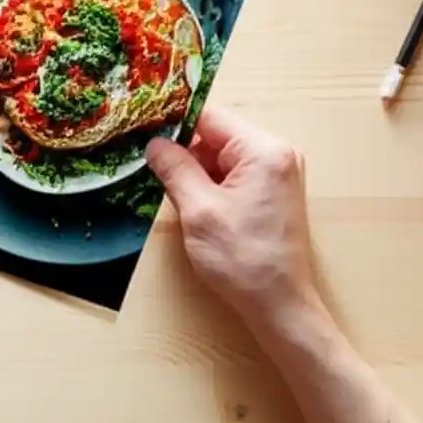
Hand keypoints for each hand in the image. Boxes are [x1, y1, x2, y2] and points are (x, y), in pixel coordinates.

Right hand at [146, 106, 318, 328]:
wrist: (279, 305)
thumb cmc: (243, 260)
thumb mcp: (197, 210)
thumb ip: (174, 168)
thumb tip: (154, 143)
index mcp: (263, 151)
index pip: (210, 116)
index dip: (174, 123)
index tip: (143, 131)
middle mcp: (276, 155)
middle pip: (216, 136)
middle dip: (185, 153)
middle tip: (156, 172)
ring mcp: (277, 174)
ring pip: (222, 157)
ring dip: (196, 172)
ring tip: (177, 197)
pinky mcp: (272, 193)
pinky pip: (232, 175)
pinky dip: (210, 185)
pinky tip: (195, 207)